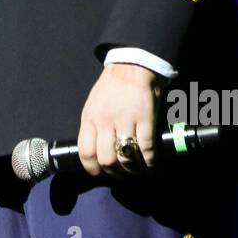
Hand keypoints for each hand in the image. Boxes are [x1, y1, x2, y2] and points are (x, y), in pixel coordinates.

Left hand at [78, 63, 166, 177]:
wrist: (133, 64)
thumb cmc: (113, 85)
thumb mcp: (94, 104)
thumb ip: (94, 126)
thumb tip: (97, 151)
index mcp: (90, 118)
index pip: (86, 152)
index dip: (93, 169)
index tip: (102, 173)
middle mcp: (105, 121)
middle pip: (106, 160)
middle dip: (115, 172)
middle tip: (122, 173)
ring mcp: (125, 120)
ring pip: (126, 157)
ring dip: (133, 169)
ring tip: (137, 170)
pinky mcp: (145, 118)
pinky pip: (146, 148)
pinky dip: (150, 161)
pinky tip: (152, 164)